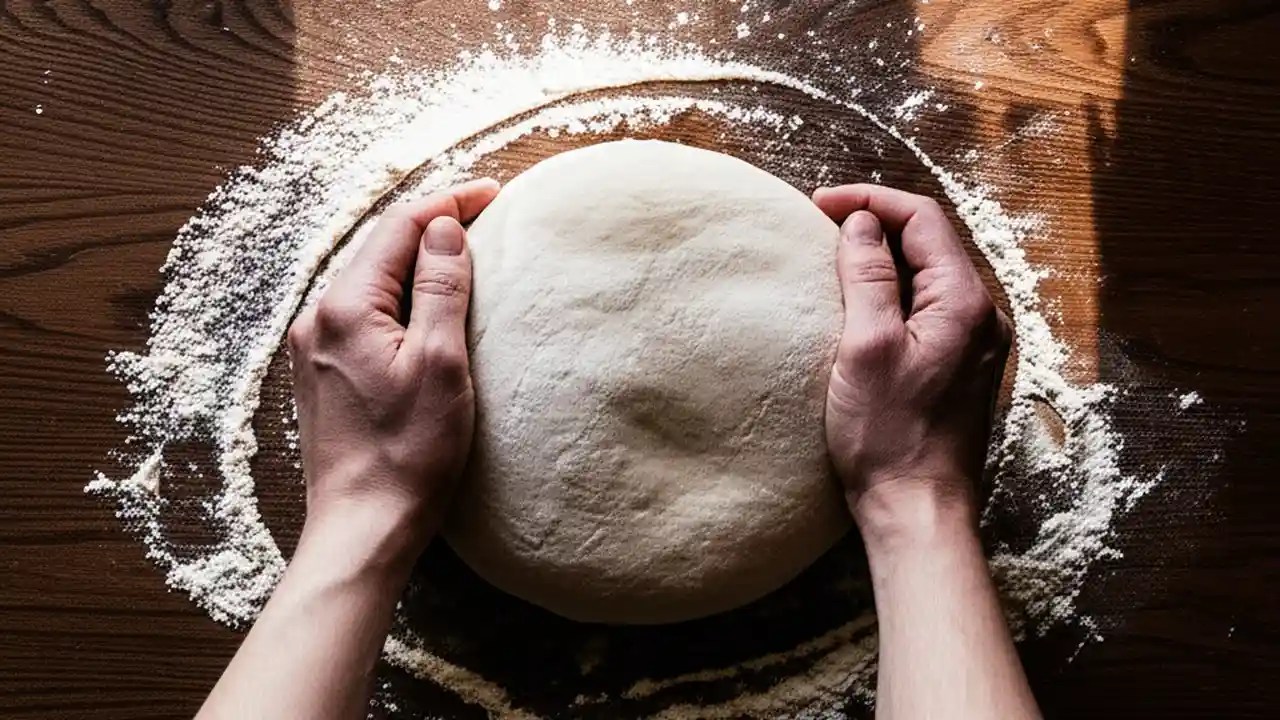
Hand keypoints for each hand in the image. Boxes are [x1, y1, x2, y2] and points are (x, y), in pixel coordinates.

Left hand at [287, 179, 499, 561]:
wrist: (361, 527)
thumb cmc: (408, 454)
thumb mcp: (440, 364)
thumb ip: (439, 288)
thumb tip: (443, 229)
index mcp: (346, 307)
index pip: (400, 227)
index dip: (449, 203)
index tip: (495, 194)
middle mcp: (318, 318)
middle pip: (379, 248)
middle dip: (431, 225)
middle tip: (484, 215)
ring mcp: (315, 347)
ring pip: (370, 279)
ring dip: (414, 260)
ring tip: (461, 252)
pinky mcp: (322, 373)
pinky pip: (362, 313)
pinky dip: (397, 295)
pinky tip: (423, 305)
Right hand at [811, 184, 1011, 541]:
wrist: (918, 511)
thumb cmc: (889, 438)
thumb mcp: (866, 348)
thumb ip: (867, 277)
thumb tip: (860, 224)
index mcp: (966, 303)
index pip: (922, 219)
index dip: (870, 201)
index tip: (819, 206)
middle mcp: (983, 316)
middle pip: (929, 243)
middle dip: (875, 224)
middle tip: (820, 227)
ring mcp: (975, 344)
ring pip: (928, 275)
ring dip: (882, 259)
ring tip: (832, 259)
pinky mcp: (959, 367)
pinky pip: (928, 309)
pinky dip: (893, 293)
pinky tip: (858, 305)